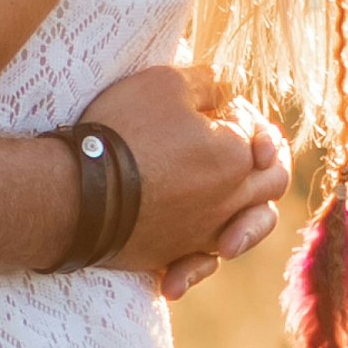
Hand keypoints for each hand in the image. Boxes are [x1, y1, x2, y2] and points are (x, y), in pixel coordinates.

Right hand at [85, 66, 288, 294]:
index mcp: (239, 158)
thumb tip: (229, 85)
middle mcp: (230, 202)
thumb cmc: (124, 131)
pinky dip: (199, 259)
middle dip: (264, 164)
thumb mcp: (167, 83)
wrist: (75, 191)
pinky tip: (196, 249)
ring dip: (243, 217)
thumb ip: (209, 83)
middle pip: (271, 185)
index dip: (243, 116)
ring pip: (244, 232)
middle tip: (240, 150)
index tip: (214, 108)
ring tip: (225, 194)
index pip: (263, 136)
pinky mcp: (170, 255)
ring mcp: (202, 234)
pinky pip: (200, 264)